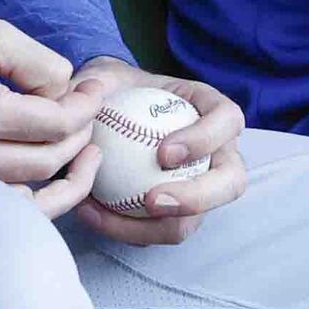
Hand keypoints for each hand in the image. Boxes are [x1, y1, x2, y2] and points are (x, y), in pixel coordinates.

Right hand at [0, 0, 93, 193]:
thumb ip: (38, 63)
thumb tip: (69, 95)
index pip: (53, 125)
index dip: (85, 108)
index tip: (96, 92)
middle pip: (46, 161)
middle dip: (80, 137)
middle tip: (90, 114)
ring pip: (28, 193)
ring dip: (64, 172)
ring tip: (85, 151)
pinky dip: (32, 197)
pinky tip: (50, 176)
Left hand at [60, 58, 249, 245]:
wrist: (112, 113)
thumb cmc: (117, 90)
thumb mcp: (104, 77)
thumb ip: (94, 85)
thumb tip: (78, 101)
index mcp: (213, 111)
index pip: (227, 121)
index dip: (204, 140)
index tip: (162, 153)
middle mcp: (219, 153)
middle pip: (230, 182)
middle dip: (196, 198)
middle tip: (150, 201)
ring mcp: (201, 188)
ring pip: (195, 220)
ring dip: (152, 227)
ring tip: (103, 214)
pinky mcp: (176, 214)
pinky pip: (158, 231)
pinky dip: (125, 228)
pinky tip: (89, 212)